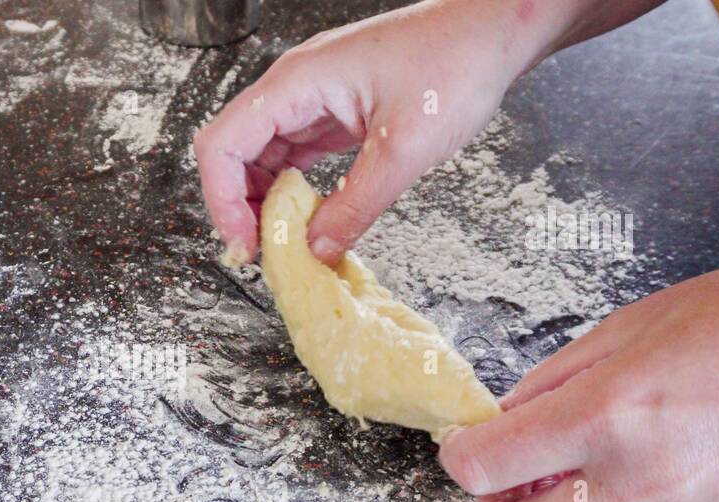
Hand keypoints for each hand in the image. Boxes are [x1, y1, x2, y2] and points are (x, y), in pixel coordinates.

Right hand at [194, 0, 539, 265]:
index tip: (245, 244)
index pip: (223, 145)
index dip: (222, 201)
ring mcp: (313, 100)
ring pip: (261, 158)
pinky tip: (308, 219)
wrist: (496, 31)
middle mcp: (295, 88)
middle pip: (233, 153)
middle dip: (238, 206)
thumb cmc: (456, 63)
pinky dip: (293, 192)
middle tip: (264, 253)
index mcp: (297, 83)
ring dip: (264, 203)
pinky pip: (293, 157)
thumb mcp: (404, 149)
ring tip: (285, 243)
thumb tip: (316, 251)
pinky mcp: (334, 113)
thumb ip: (354, 206)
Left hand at [440, 258, 718, 501]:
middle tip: (504, 485)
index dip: (461, 456)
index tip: (465, 447)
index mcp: (607, 415)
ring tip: (563, 493)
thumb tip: (508, 416)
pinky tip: (632, 489)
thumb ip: (556, 379)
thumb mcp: (632, 326)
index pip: (487, 467)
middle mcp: (639, 481)